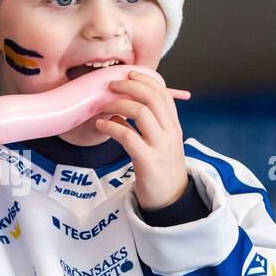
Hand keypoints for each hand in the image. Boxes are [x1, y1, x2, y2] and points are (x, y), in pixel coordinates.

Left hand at [95, 70, 189, 210]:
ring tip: (104, 107)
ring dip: (118, 105)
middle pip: (153, 98)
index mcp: (174, 127)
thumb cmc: (161, 171)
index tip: (129, 74)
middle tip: (111, 86)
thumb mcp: (161, 144)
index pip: (164, 94)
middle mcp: (171, 133)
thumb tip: (122, 110)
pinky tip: (101, 125)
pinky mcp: (148, 162)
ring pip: (141, 113)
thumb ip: (148, 127)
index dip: (145, 80)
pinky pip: (128, 136)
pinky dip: (111, 127)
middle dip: (130, 86)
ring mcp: (161, 147)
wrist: (171, 201)